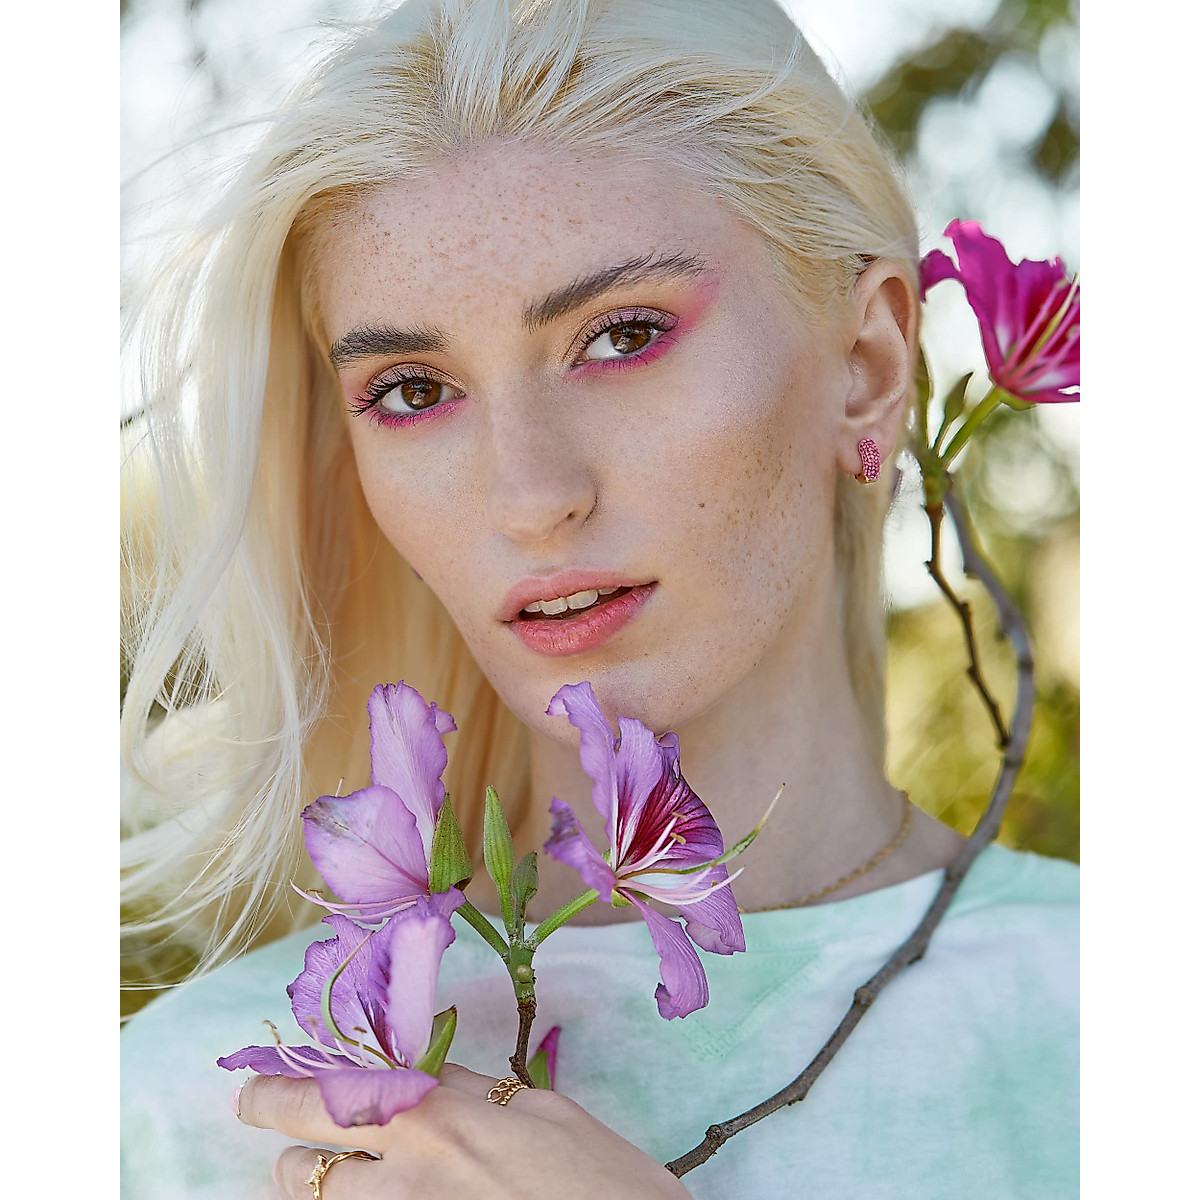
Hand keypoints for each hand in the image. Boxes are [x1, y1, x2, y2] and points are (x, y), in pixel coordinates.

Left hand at [236, 1063, 692, 1198]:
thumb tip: (425, 1074)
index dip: (281, 1092)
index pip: (334, 1091)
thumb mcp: (544, 1111)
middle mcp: (406, 1174)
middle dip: (278, 1140)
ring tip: (334, 1173)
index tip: (257, 1089)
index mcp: (442, 1117)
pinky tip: (371, 1197)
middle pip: (298, 1159)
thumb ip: (474, 1090)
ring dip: (313, 1189)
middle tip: (269, 1128)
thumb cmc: (602, 1182)